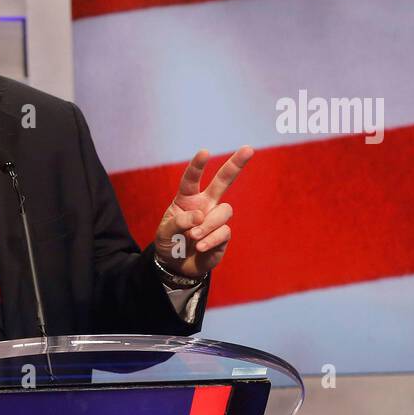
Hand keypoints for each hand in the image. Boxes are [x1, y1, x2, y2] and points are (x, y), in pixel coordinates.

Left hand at [154, 146, 253, 279]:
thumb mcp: (164, 232)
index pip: (192, 179)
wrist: (176, 266)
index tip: (205, 152)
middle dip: (236, 164)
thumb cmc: (169, 243)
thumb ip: (178, 222)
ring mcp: (215, 219)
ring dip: (208, 224)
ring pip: (224, 211)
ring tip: (193, 237)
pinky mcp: (223, 235)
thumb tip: (200, 216)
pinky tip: (200, 247)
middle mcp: (205, 204)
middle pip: (223, 180)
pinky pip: (224, 232)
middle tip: (249, 148)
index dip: (198, 166)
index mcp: (187, 198)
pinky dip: (211, 239)